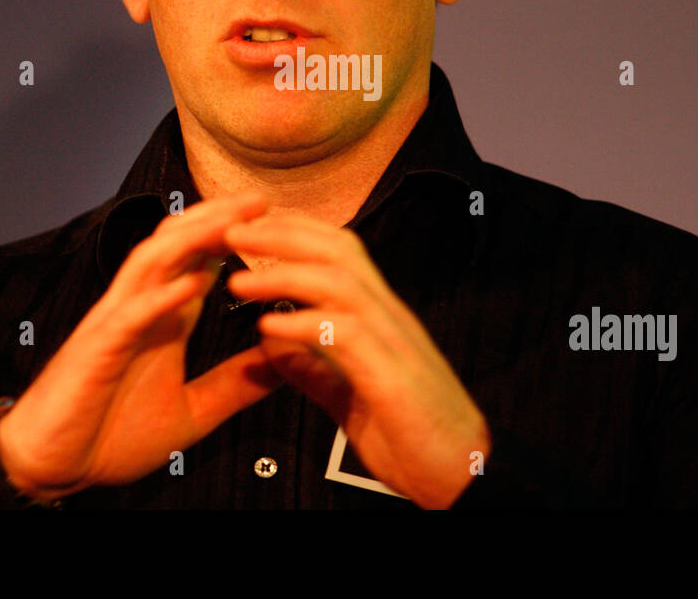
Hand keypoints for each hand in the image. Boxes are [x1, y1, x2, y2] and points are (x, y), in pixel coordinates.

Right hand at [0, 191, 282, 500]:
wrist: (52, 467)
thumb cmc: (109, 435)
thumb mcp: (192, 411)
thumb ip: (235, 385)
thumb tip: (283, 365)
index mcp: (163, 319)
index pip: (199, 261)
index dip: (232, 236)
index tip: (276, 221)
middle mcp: (139, 309)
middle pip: (176, 246)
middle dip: (215, 219)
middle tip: (259, 201)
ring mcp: (115, 324)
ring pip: (151, 264)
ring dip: (190, 240)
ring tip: (230, 222)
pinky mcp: (96, 350)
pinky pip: (128, 316)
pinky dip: (159, 297)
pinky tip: (190, 285)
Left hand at [224, 213, 490, 508]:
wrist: (464, 472)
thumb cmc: (414, 434)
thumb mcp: (348, 395)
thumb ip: (313, 368)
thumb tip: (271, 348)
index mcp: (379, 317)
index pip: (337, 251)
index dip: (293, 231)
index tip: (250, 225)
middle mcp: (389, 318)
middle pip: (338, 250)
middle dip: (282, 234)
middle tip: (232, 232)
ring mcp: (394, 343)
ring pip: (340, 283)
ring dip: (283, 276)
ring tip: (239, 282)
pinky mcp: (393, 378)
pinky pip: (347, 336)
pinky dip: (303, 326)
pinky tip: (268, 329)